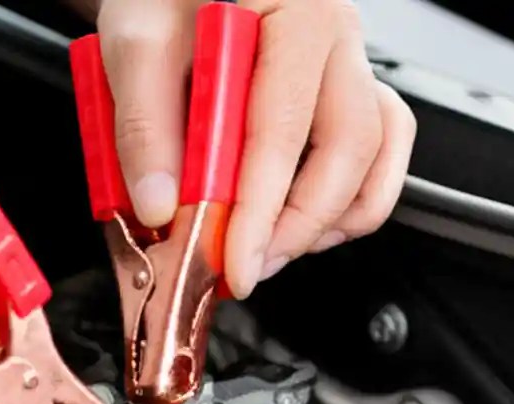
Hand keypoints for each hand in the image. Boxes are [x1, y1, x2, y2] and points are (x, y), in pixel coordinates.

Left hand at [94, 0, 415, 296]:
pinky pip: (378, 156)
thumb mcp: (135, 42)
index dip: (261, 210)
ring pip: (375, 159)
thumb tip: (162, 204)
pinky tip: (298, 224)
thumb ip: (143, 124)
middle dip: (298, 227)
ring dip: (327, 221)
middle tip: (247, 267)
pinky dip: (346, 204)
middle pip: (351, 149)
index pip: (285, 128)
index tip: (234, 261)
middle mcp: (338, 38)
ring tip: (267, 249)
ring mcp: (352, 67)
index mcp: (295, 13)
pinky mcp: (350, 94)